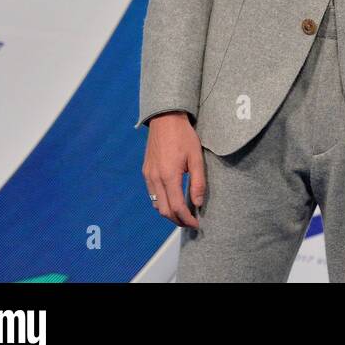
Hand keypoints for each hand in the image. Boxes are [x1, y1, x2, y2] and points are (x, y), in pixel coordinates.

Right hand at [142, 111, 204, 228]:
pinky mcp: (146, 171)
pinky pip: (152, 194)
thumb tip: (198, 203)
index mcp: (169, 176)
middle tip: (190, 223)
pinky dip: (162, 202)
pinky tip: (173, 199)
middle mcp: (155, 178)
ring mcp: (148, 175)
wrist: (165, 119)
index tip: (196, 224)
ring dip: (169, 213)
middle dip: (177, 221)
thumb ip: (198, 182)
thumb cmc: (184, 136)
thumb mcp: (197, 157)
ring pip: (156, 204)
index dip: (187, 219)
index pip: (177, 207)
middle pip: (164, 211)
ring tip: (183, 213)